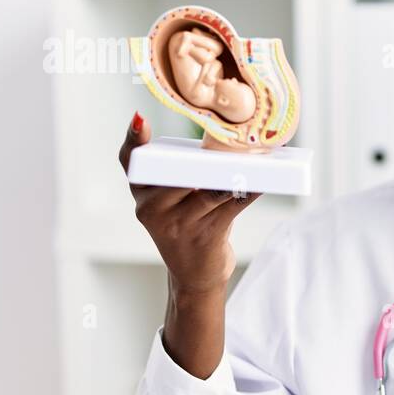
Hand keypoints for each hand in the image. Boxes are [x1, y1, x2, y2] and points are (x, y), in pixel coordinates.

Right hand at [118, 112, 261, 291]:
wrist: (194, 275)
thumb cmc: (188, 225)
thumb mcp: (172, 200)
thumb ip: (180, 173)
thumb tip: (222, 141)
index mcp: (142, 192)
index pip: (130, 162)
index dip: (133, 139)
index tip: (139, 119)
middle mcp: (152, 208)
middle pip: (177, 173)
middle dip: (202, 159)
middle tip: (226, 141)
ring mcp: (177, 224)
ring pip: (209, 191)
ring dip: (232, 175)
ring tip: (252, 161)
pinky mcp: (203, 236)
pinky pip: (230, 207)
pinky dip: (249, 193)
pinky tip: (263, 183)